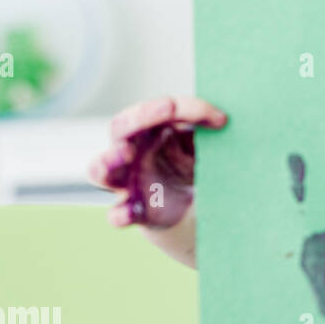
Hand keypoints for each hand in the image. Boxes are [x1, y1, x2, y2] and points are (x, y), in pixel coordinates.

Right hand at [87, 97, 226, 227]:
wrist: (189, 206)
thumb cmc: (190, 163)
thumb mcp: (201, 144)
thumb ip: (206, 132)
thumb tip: (223, 122)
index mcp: (150, 129)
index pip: (155, 109)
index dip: (184, 109)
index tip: (219, 118)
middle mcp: (132, 152)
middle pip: (120, 128)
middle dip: (139, 118)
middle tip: (166, 110)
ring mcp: (128, 182)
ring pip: (101, 170)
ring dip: (109, 160)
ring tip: (123, 154)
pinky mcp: (134, 211)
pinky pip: (117, 214)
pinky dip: (120, 214)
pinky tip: (129, 213)